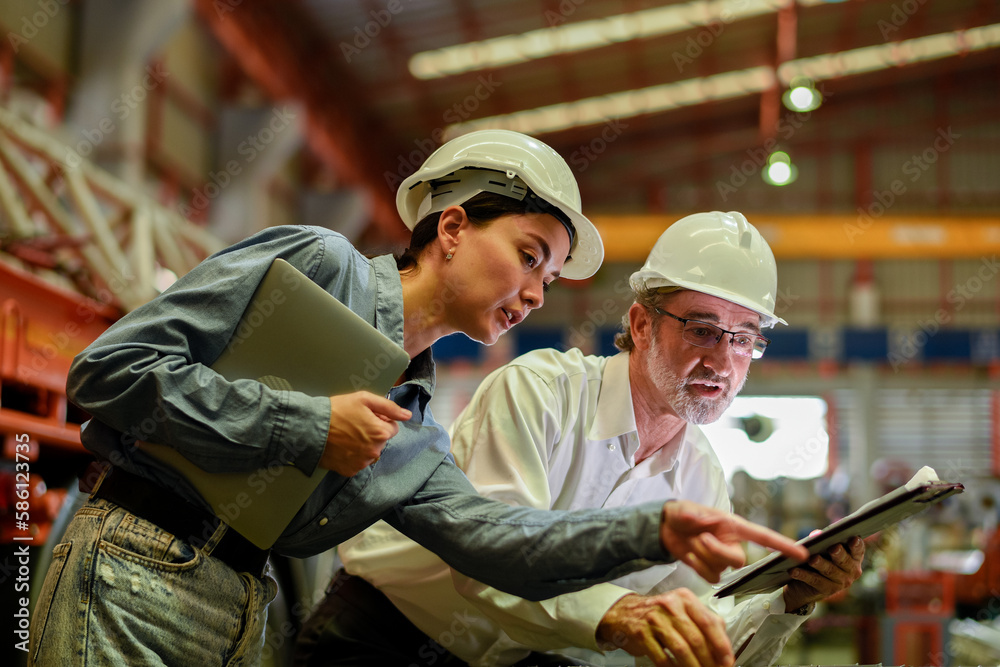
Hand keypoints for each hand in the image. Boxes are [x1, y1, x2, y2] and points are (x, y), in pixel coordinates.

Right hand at [320, 392, 411, 475]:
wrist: (311, 428)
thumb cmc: (337, 410)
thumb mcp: (364, 399)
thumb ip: (389, 407)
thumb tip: (407, 415)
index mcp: (381, 433)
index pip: (392, 428)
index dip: (380, 420)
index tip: (366, 417)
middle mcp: (374, 451)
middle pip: (381, 441)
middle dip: (373, 433)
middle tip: (354, 424)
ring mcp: (362, 463)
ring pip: (370, 452)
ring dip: (363, 445)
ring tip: (346, 435)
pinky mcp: (350, 470)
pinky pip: (358, 462)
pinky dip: (353, 455)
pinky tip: (342, 446)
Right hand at [597, 590, 733, 666]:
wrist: (623, 612)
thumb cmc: (659, 613)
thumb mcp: (682, 609)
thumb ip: (704, 622)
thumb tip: (724, 648)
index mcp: (685, 598)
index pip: (709, 622)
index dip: (722, 645)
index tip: (728, 661)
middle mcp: (670, 606)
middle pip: (697, 639)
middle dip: (709, 661)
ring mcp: (654, 620)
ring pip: (681, 650)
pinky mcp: (641, 634)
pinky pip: (663, 658)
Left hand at [660, 500, 808, 583]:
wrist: (666, 528)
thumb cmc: (681, 514)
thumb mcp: (686, 509)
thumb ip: (694, 514)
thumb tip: (701, 520)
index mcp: (734, 526)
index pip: (763, 537)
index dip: (783, 545)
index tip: (803, 553)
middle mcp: (732, 543)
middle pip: (738, 560)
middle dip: (717, 552)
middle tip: (699, 538)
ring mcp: (722, 558)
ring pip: (721, 569)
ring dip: (702, 557)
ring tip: (691, 542)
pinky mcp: (710, 569)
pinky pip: (710, 577)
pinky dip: (697, 567)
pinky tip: (689, 555)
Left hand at [783, 536, 864, 611]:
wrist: (808, 585)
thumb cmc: (820, 558)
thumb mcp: (822, 548)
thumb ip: (821, 539)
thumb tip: (816, 534)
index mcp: (854, 558)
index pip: (858, 550)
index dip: (857, 545)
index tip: (853, 539)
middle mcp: (852, 571)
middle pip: (845, 561)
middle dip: (839, 554)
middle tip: (833, 548)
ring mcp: (840, 583)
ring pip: (830, 571)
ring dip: (821, 564)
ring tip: (812, 559)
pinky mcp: (826, 590)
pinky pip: (814, 580)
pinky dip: (803, 574)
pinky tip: (794, 570)